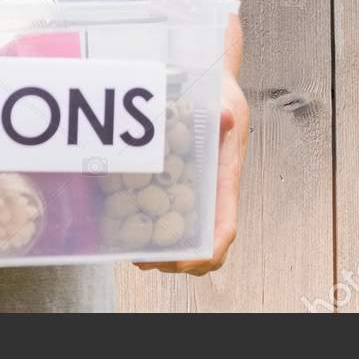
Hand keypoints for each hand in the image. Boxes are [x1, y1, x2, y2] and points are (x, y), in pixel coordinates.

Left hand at [135, 75, 247, 275]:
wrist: (222, 95)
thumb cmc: (224, 103)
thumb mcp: (225, 104)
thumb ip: (223, 114)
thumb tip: (224, 116)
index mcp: (225, 183)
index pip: (225, 228)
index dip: (208, 251)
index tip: (185, 263)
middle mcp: (214, 197)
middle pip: (206, 247)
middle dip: (178, 262)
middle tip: (145, 261)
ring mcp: (200, 197)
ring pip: (190, 240)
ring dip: (166, 254)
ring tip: (136, 253)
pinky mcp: (184, 189)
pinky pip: (175, 220)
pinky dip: (158, 234)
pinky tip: (133, 229)